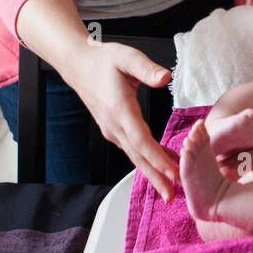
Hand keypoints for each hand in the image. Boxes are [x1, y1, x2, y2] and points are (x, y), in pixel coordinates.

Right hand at [62, 40, 178, 202]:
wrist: (79, 65)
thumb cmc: (103, 60)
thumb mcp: (126, 57)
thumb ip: (146, 68)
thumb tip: (165, 77)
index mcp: (119, 109)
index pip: (141, 139)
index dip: (157, 158)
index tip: (173, 172)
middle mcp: (114, 124)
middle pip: (138, 156)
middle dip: (155, 177)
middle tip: (171, 196)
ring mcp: (112, 129)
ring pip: (135, 155)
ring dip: (152, 172)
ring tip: (169, 189)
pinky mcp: (114, 129)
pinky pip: (133, 148)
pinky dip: (148, 159)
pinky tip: (163, 164)